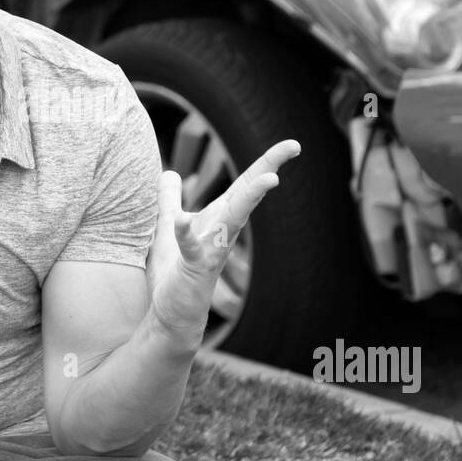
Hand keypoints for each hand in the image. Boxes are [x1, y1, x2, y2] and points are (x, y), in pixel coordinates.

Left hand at [145, 139, 300, 343]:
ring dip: (248, 200)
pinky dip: (186, 233)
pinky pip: (191, 247)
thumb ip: (168, 200)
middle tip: (294, 146)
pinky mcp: (194, 268)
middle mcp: (222, 231)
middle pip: (247, 194)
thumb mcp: (168, 227)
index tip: (293, 145)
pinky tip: (182, 220)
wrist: (170, 316)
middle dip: (268, 168)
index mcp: (218, 218)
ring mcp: (212, 250)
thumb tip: (168, 173)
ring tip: (269, 179)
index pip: (244, 185)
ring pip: (233, 220)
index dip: (267, 162)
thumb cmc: (173, 273)